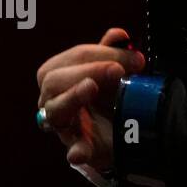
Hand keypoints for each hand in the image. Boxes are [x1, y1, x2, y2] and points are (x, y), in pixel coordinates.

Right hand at [36, 27, 145, 171]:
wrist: (121, 131)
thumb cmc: (108, 95)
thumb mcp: (112, 71)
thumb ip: (112, 53)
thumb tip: (118, 34)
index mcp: (61, 76)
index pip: (71, 58)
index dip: (101, 53)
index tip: (133, 57)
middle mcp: (54, 100)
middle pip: (53, 80)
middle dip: (87, 69)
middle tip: (117, 70)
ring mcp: (65, 126)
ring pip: (53, 111)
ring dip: (72, 97)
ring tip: (91, 87)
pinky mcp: (79, 150)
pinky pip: (72, 152)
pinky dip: (76, 151)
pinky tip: (80, 152)